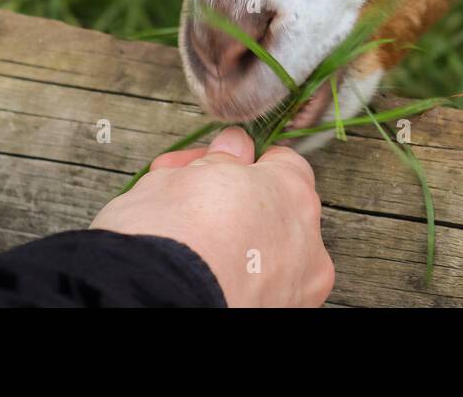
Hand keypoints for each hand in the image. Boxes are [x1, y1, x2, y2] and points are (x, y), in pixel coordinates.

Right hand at [90, 127, 334, 306]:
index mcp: (290, 191)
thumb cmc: (167, 235)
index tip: (210, 166)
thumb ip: (218, 161)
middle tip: (189, 201)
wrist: (156, 299)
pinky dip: (241, 280)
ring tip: (189, 244)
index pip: (281, 163)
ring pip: (271, 252)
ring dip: (239, 243)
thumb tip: (232, 149)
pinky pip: (264, 288)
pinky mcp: (281, 314)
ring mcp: (297, 285)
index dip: (240, 163)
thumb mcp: (182, 177)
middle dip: (238, 202)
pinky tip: (203, 274)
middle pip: (277, 208)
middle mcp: (306, 239)